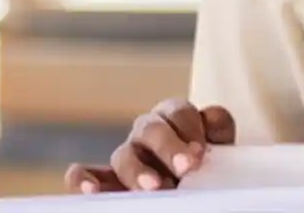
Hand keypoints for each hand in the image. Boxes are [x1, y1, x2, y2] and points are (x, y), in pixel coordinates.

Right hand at [64, 99, 235, 192]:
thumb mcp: (220, 141)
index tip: (201, 151)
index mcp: (175, 115)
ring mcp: (126, 154)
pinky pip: (84, 173)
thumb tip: (211, 116)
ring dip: (137, 170)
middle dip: (168, 147)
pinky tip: (91, 190)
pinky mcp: (106, 179)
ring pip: (121, 154)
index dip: (190, 129)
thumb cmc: (209, 159)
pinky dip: (83, 179)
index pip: (179, 113)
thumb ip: (218, 127)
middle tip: (186, 168)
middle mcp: (147, 131)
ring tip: (154, 188)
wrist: (197, 180)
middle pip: (151, 130)